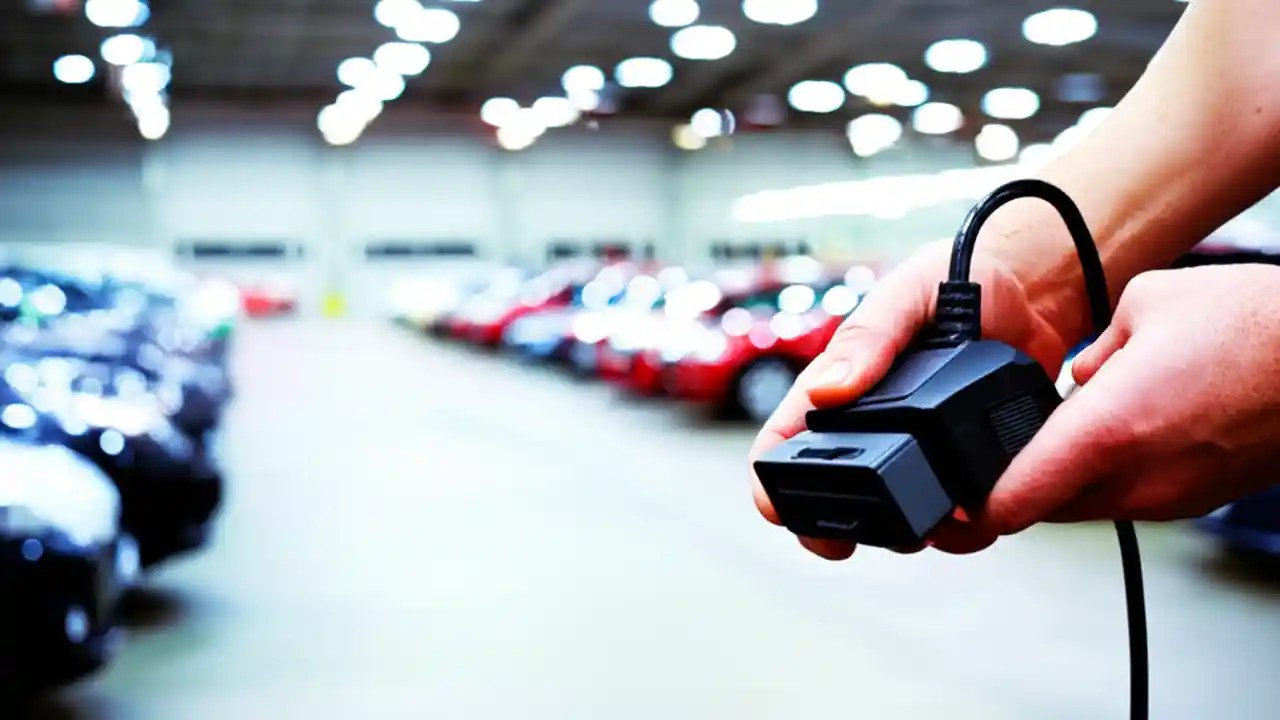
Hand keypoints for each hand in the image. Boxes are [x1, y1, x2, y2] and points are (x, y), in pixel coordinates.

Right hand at [748, 240, 1081, 559]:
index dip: (771, 485)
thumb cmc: (959, 277)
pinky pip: (954, 513)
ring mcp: (916, 450)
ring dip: (904, 533)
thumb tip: (824, 394)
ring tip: (930, 527)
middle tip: (856, 541)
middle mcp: (869, 425)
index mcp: (838, 384)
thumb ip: (868, 338)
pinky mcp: (964, 465)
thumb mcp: (908, 294)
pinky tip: (974, 519)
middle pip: (830, 496)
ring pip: (891, 516)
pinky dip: (962, 527)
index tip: (782, 514)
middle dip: (838, 527)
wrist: (1037, 291)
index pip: (783, 443)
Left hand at [981, 264, 1279, 529]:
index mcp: (1108, 431)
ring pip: (1084, 507)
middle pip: (1040, 509)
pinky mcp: (1198, 500)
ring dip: (1062, 481)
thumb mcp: (1146, 304)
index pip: (1012, 500)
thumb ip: (1093, 349)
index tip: (952, 489)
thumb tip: (1079, 377)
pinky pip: (1129, 499)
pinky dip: (1107, 477)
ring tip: (1065, 431)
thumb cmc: (1255, 325)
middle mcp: (1137, 478)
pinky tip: (1123, 433)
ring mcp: (1171, 497)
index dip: (972, 501)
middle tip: (1002, 448)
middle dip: (1014, 484)